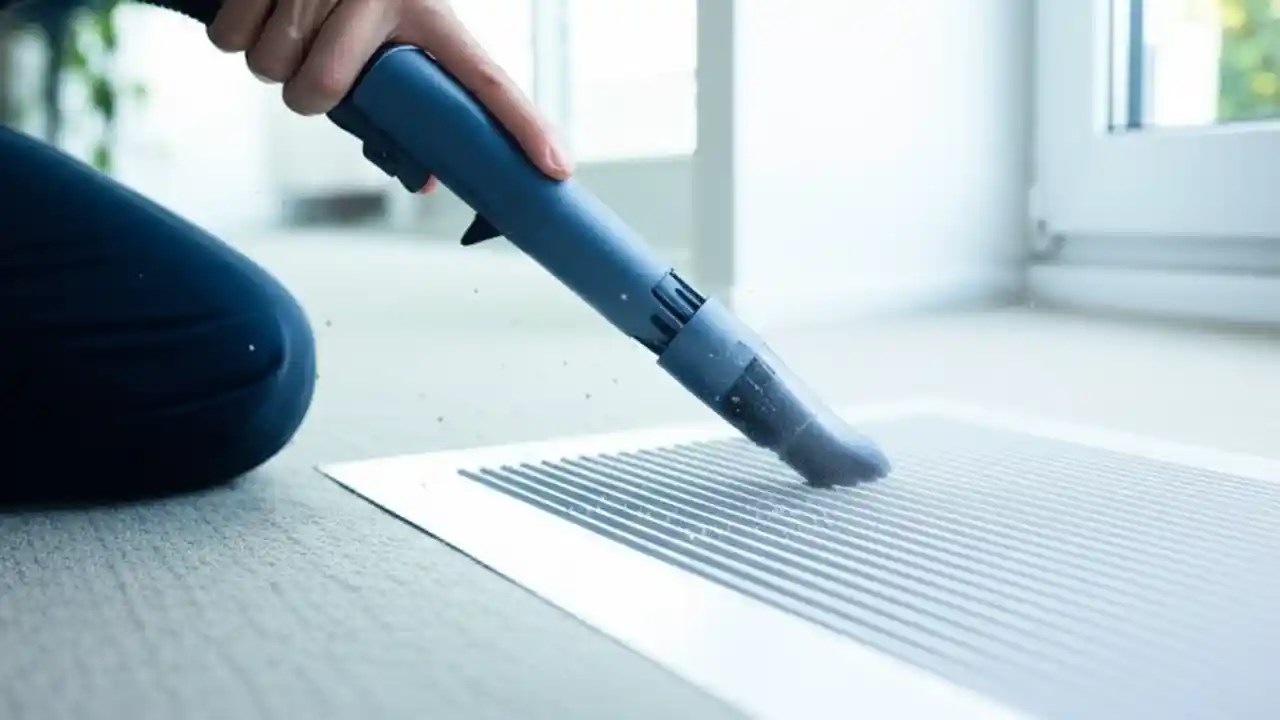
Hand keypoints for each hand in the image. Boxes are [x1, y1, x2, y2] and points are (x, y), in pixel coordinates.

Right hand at [207, 0, 572, 189]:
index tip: (558, 171)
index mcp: (433, 16)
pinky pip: (230, 37)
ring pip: (269, 67)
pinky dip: (231, 34)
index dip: (524, 126)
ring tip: (289, 26)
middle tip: (312, 67)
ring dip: (266, 62)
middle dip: (302, 94)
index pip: (486, 79)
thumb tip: (423, 181)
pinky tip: (256, 8)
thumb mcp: (399, 27)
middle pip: (319, 92)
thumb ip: (411, 98)